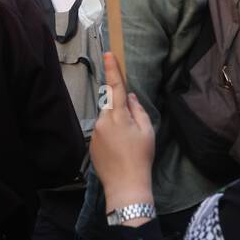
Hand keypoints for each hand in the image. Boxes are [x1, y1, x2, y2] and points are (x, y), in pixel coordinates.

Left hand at [89, 52, 154, 215]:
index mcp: (118, 116)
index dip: (112, 69)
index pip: (115, 87)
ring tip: (127, 144)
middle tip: (133, 129)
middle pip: (110, 105)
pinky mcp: (92, 145)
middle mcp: (102, 121)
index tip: (107, 53)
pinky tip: (119, 151)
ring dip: (116, 124)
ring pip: (107, 120)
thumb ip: (137, 109)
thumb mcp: (147, 131)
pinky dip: (111, 136)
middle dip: (120, 109)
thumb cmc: (141, 158)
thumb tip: (129, 96)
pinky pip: (102, 133)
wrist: (126, 186)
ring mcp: (95, 134)